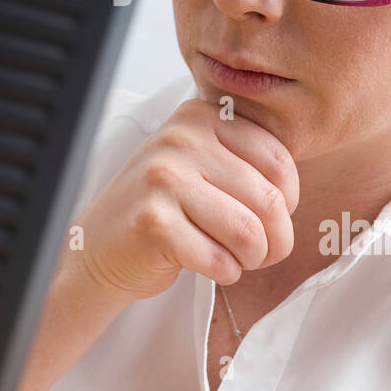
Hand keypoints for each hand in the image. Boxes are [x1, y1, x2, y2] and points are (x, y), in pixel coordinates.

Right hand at [70, 98, 299, 301]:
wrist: (99, 246)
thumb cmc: (165, 209)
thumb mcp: (201, 164)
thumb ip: (245, 159)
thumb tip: (292, 194)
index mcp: (199, 117)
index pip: (279, 161)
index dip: (288, 202)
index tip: (269, 218)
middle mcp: (180, 139)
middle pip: (268, 201)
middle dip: (276, 240)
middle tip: (260, 252)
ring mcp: (162, 179)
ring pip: (249, 233)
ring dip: (251, 259)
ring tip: (236, 259)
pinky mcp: (152, 223)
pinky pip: (219, 260)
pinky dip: (224, 273)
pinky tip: (206, 265)